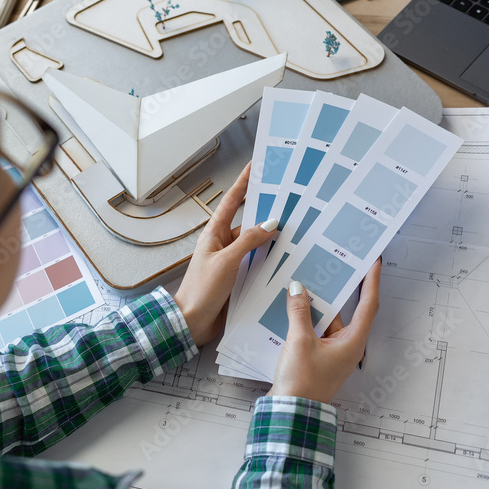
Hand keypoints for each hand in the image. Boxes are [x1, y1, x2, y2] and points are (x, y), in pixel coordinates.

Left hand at [174, 163, 276, 346]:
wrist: (191, 322)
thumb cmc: (201, 290)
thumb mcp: (227, 261)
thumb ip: (248, 241)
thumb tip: (271, 222)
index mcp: (215, 234)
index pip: (232, 202)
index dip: (244, 183)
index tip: (255, 166)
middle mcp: (223, 244)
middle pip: (249, 222)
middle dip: (267, 211)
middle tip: (288, 199)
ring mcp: (231, 261)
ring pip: (256, 245)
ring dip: (272, 240)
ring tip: (296, 229)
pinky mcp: (238, 278)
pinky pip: (257, 263)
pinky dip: (271, 260)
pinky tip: (287, 259)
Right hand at [266, 259, 380, 403]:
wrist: (289, 411)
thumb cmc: (302, 383)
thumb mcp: (300, 341)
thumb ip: (299, 312)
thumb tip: (298, 289)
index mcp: (352, 342)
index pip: (368, 305)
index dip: (372, 282)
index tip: (374, 262)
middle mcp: (346, 346)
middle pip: (346, 311)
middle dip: (340, 289)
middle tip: (337, 265)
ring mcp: (330, 352)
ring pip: (326, 320)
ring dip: (316, 305)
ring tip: (306, 282)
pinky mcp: (315, 357)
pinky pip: (313, 331)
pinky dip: (304, 319)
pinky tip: (291, 307)